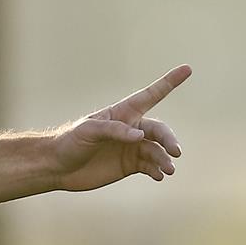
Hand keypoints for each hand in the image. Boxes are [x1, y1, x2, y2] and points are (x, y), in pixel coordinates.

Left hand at [53, 65, 190, 191]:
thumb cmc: (69, 141)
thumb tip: (140, 136)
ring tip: (167, 170)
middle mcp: (131, 129)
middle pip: (159, 130)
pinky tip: (158, 176)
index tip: (187, 68)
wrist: (57, 166)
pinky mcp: (130, 165)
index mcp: (122, 113)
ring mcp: (132, 148)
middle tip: (175, 151)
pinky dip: (157, 170)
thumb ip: (114, 130)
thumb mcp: (88, 131)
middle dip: (169, 139)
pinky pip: (151, 166)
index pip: (150, 95)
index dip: (169, 82)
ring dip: (164, 159)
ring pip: (157, 151)